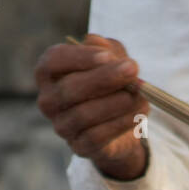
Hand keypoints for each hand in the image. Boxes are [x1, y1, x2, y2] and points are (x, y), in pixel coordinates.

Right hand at [35, 33, 148, 180]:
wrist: (122, 123)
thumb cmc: (112, 84)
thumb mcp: (113, 60)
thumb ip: (107, 48)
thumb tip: (96, 42)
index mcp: (50, 74)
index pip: (53, 61)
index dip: (79, 57)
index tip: (108, 56)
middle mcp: (49, 101)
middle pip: (70, 88)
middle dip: (104, 78)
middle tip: (132, 71)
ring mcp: (62, 126)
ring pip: (84, 114)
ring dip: (116, 102)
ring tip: (139, 94)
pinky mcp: (79, 147)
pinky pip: (97, 136)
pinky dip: (121, 123)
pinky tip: (139, 112)